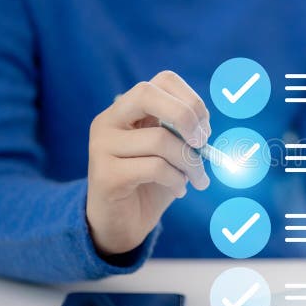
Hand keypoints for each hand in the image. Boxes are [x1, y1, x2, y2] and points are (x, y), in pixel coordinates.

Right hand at [86, 71, 210, 255]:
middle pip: (147, 93)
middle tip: (201, 143)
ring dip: (190, 163)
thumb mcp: (171, 153)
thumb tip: (204, 129)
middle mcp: (108, 121)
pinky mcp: (105, 174)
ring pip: (160, 140)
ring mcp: (101, 146)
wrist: (120, 225)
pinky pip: (155, 167)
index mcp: (126, 109)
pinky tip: (179, 190)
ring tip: (196, 179)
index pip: (162, 80)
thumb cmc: (150, 184)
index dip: (192, 100)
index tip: (204, 129)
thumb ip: (185, 134)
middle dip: (185, 115)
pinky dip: (176, 179)